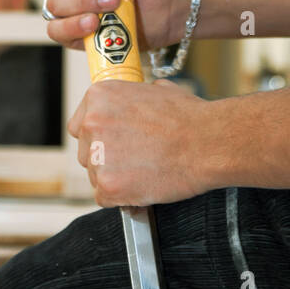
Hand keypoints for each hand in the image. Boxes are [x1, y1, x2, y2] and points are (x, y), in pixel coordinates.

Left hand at [67, 78, 214, 206]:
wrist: (208, 143)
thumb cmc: (188, 117)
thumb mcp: (156, 90)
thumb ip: (130, 99)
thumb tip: (132, 104)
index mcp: (99, 96)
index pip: (81, 125)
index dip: (98, 137)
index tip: (113, 143)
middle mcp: (92, 123)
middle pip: (86, 152)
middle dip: (106, 158)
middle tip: (134, 159)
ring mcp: (98, 156)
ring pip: (95, 176)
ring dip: (115, 178)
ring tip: (145, 171)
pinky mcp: (108, 185)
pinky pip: (105, 198)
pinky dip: (122, 198)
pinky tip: (143, 186)